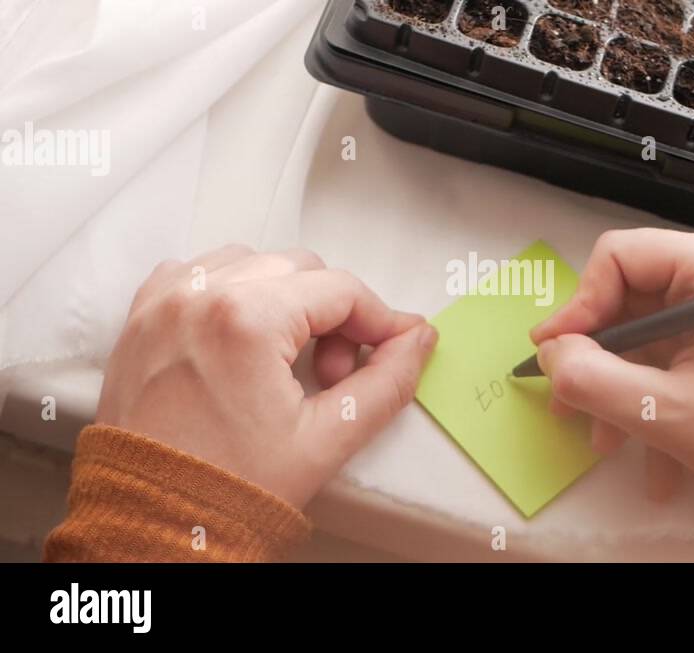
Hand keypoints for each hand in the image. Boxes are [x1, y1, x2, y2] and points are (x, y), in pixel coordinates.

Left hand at [96, 244, 437, 507]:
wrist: (153, 524)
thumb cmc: (227, 491)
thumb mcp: (327, 440)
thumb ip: (387, 382)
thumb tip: (417, 339)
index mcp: (245, 319)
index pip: (341, 290)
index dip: (380, 319)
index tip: (395, 346)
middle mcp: (198, 295)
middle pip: (300, 269)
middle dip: (333, 314)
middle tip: (335, 371)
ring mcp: (164, 303)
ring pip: (252, 263)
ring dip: (285, 298)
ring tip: (289, 358)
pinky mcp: (143, 318)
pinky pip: (200, 272)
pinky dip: (233, 292)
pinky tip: (247, 338)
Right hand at [531, 229, 693, 503]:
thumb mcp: (668, 412)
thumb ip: (593, 381)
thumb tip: (551, 357)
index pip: (619, 258)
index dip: (578, 305)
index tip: (555, 354)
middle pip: (629, 298)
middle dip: (596, 358)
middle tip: (567, 402)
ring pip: (648, 336)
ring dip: (621, 389)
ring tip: (604, 440)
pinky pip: (675, 357)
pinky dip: (655, 398)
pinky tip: (653, 457)